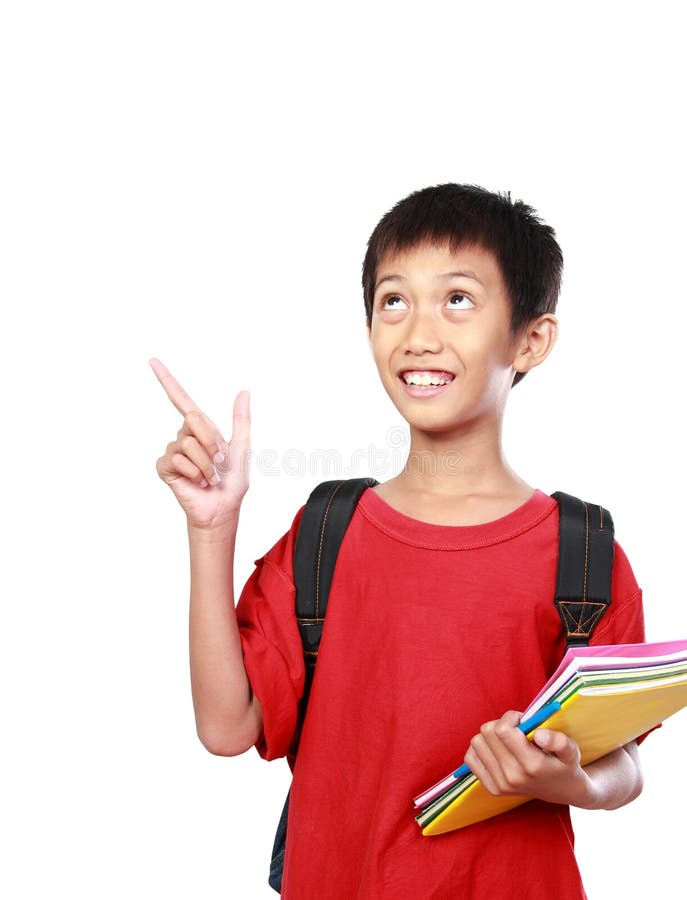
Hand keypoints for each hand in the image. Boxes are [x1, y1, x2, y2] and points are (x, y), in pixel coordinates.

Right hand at [150, 357, 249, 529]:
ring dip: (207, 464)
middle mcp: (184, 435)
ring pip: (189, 444)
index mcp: (202, 428)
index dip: (167, 379)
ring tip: (210, 477)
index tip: (152, 360)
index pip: (181, 399)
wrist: (222, 508)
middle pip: (194, 419)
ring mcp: (173, 451)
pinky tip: (197, 483)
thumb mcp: (242, 447)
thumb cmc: (232, 482)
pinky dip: (195, 473)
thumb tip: (244, 391)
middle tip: (219, 462)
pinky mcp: (164, 467)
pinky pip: (179, 460)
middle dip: (212, 441)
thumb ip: (241, 420)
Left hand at [463, 710, 594, 807]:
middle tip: (516, 730)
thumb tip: (539, 734)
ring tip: (508, 740)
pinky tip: (497, 750)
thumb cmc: (565, 764)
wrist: (563, 791)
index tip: (522, 720)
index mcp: (532, 765)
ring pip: (477, 742)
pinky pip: (470, 758)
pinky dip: (481, 749)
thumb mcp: (571, 750)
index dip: (510, 717)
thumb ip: (559, 740)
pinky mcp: (491, 788)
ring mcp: (500, 785)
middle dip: (501, 724)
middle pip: (487, 732)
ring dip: (490, 736)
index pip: (503, 730)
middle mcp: (512, 777)